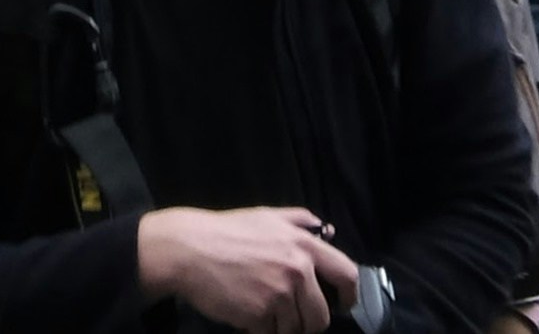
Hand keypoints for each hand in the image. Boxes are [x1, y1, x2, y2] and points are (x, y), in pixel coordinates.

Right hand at [133, 206, 358, 333]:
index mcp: (304, 244)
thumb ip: (299, 221)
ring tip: (262, 313)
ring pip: (296, 329)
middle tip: (292, 318)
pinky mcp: (260, 314)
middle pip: (321, 315)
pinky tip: (246, 316)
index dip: (349, 295)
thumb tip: (327, 231)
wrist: (188, 249)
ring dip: (281, 327)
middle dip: (309, 323)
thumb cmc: (226, 231)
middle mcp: (298, 269)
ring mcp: (280, 293)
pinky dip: (260, 331)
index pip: (347, 274)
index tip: (342, 304)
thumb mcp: (267, 216)